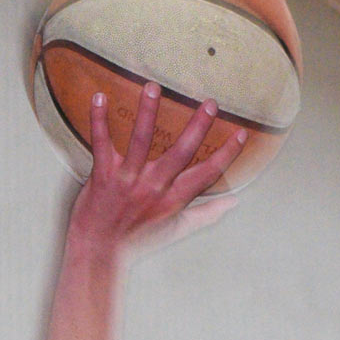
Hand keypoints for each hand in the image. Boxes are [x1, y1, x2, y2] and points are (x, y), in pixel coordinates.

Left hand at [69, 85, 243, 252]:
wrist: (98, 253)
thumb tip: (233, 202)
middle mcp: (154, 188)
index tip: (241, 133)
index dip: (227, 154)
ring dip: (147, 112)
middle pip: (180, 154)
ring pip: (140, 142)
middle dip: (197, 128)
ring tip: (153, 86)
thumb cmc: (138, 242)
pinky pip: (101, 144)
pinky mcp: (102, 177)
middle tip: (209, 103)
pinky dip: (99, 121)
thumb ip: (206, 213)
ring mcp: (128, 181)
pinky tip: (99, 97)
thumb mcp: (176, 230)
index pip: (207, 174)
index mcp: (174, 200)